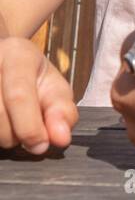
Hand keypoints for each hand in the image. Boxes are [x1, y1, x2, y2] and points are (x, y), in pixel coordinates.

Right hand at [0, 37, 77, 151]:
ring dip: (0, 136)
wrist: (4, 64)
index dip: (30, 127)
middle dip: (15, 135)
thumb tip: (61, 138)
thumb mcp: (55, 90)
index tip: (40, 145)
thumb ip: (63, 114)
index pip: (18, 95)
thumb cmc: (33, 79)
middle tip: (25, 131)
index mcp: (18, 54)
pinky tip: (1, 125)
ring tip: (10, 124)